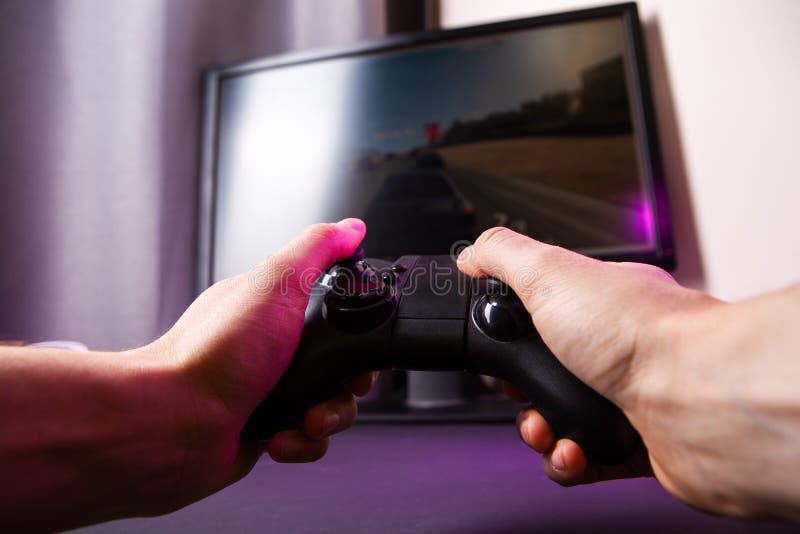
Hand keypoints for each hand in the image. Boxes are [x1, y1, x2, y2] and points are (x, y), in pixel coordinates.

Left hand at [141, 218, 373, 510]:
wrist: (173, 426)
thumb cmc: (210, 355)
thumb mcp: (277, 284)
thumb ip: (318, 250)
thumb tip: (351, 227)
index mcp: (270, 309)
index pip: (332, 314)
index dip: (355, 332)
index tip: (360, 346)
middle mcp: (269, 350)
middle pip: (340, 366)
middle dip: (346, 384)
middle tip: (336, 386)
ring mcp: (267, 391)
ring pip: (329, 406)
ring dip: (327, 417)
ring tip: (307, 419)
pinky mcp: (265, 428)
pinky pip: (307, 439)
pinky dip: (302, 442)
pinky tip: (281, 436)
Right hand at [456, 227, 792, 517]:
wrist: (700, 400)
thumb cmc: (641, 333)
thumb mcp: (549, 271)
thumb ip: (502, 256)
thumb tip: (470, 254)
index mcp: (596, 303)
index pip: (537, 316)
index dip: (508, 335)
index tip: (499, 346)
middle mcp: (613, 348)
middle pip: (540, 374)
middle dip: (517, 391)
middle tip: (521, 390)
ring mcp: (624, 398)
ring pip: (556, 420)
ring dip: (536, 430)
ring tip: (544, 428)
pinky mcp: (633, 445)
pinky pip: (581, 460)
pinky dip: (565, 461)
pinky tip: (571, 451)